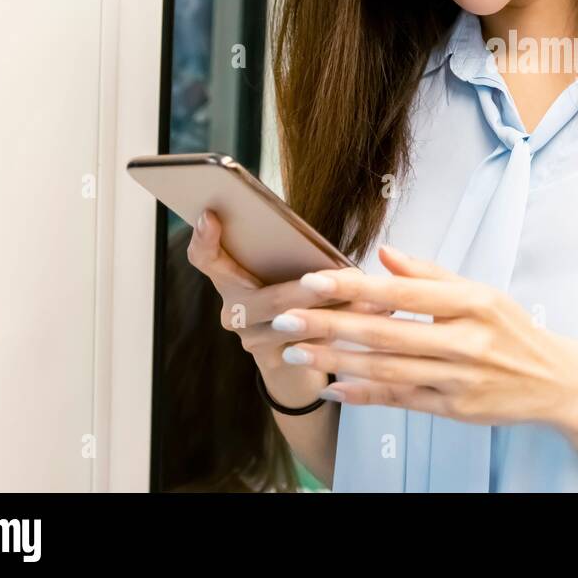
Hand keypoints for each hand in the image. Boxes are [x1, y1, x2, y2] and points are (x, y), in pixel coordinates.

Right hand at [186, 210, 389, 404]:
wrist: (296, 360)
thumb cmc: (296, 301)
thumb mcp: (289, 274)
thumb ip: (297, 255)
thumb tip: (331, 244)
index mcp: (231, 280)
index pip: (205, 259)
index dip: (204, 239)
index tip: (211, 215)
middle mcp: (233, 311)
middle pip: (270, 299)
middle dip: (308, 291)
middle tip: (340, 279)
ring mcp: (251, 339)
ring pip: (295, 323)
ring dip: (339, 310)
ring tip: (371, 297)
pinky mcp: (274, 361)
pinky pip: (311, 342)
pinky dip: (345, 324)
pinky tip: (373, 312)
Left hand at [264, 245, 577, 426]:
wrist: (556, 380)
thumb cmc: (513, 331)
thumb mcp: (482, 292)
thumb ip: (431, 274)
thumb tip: (385, 254)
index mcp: (472, 302)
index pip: (401, 293)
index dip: (352, 287)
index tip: (312, 282)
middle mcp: (466, 340)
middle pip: (386, 333)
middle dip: (329, 325)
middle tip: (286, 319)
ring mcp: (459, 378)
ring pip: (387, 369)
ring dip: (336, 362)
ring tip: (296, 354)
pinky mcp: (455, 409)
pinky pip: (401, 400)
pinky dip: (364, 395)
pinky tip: (333, 388)